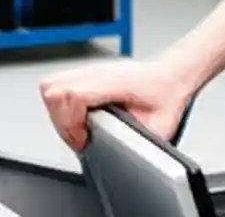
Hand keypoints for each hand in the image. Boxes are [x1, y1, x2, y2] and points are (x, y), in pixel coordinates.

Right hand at [39, 58, 193, 151]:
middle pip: (55, 89)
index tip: (83, 139)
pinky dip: (61, 104)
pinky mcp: (87, 72)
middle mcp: (100, 72)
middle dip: (62, 122)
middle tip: (79, 137)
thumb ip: (138, 141)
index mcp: (117, 82)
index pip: (73, 94)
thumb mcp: (158, 126)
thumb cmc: (166, 97)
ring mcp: (91, 69)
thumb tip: (120, 154)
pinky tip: (78, 116)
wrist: (172, 77)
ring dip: (58, 112)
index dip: (71, 122)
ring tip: (78, 128)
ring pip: (52, 85)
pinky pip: (58, 83)